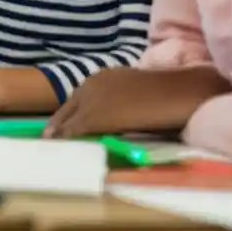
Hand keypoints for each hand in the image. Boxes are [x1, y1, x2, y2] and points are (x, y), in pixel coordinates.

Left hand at [45, 67, 231, 138]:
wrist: (181, 92)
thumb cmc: (168, 96)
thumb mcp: (137, 93)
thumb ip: (120, 102)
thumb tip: (114, 118)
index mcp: (102, 77)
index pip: (75, 100)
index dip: (66, 117)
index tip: (58, 131)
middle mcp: (92, 84)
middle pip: (66, 109)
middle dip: (58, 126)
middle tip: (50, 142)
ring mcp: (92, 99)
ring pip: (67, 121)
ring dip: (61, 136)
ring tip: (54, 151)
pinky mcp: (96, 116)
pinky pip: (75, 131)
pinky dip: (67, 142)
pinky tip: (64, 153)